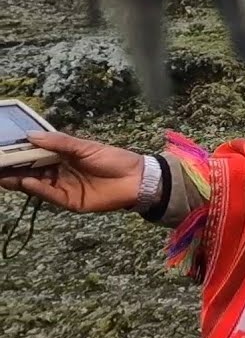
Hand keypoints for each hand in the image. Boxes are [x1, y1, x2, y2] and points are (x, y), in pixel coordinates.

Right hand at [0, 131, 145, 212]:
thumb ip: (58, 142)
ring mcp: (63, 188)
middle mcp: (58, 173)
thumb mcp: (85, 147)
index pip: (33, 156)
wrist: (138, 179)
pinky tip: (25, 182)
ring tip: (2, 174)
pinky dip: (37, 189)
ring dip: (18, 180)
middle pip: (30, 171)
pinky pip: (49, 195)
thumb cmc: (114, 159)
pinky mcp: (70, 202)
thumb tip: (30, 135)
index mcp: (61, 157)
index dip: (17, 153)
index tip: (1, 150)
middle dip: (11, 168)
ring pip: (35, 184)